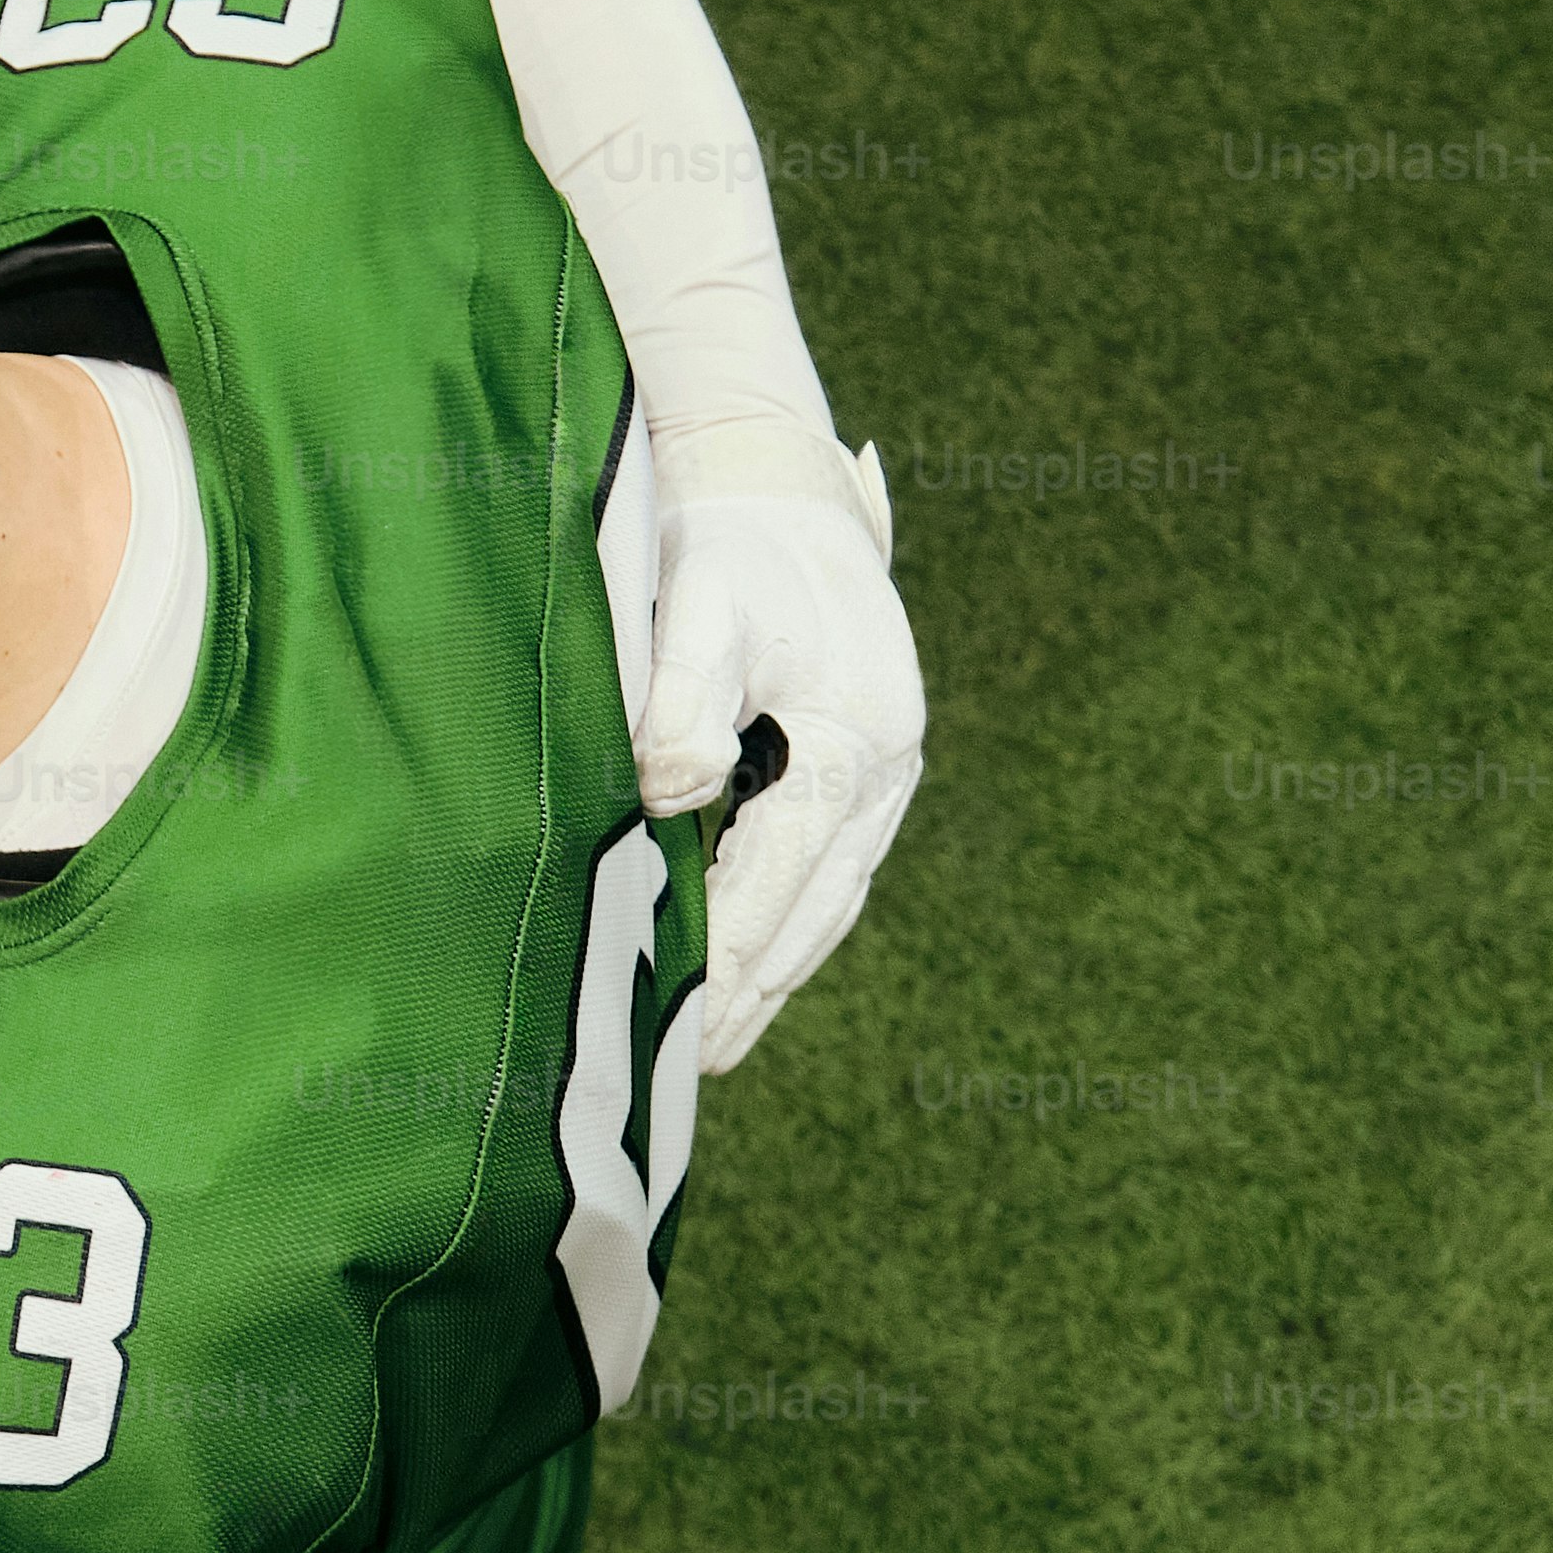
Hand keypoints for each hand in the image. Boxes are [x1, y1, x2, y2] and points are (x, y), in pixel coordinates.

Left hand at [636, 436, 923, 1073]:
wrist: (777, 488)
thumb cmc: (731, 546)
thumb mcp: (699, 605)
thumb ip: (681, 700)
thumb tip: (667, 794)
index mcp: (854, 737)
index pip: (782, 873)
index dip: (732, 953)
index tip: (685, 1022)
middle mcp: (886, 766)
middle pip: (818, 904)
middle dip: (758, 988)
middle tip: (698, 1065)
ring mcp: (885, 770)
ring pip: (832, 896)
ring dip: (779, 970)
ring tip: (721, 1041)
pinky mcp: (865, 764)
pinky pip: (830, 868)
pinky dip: (793, 923)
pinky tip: (753, 964)